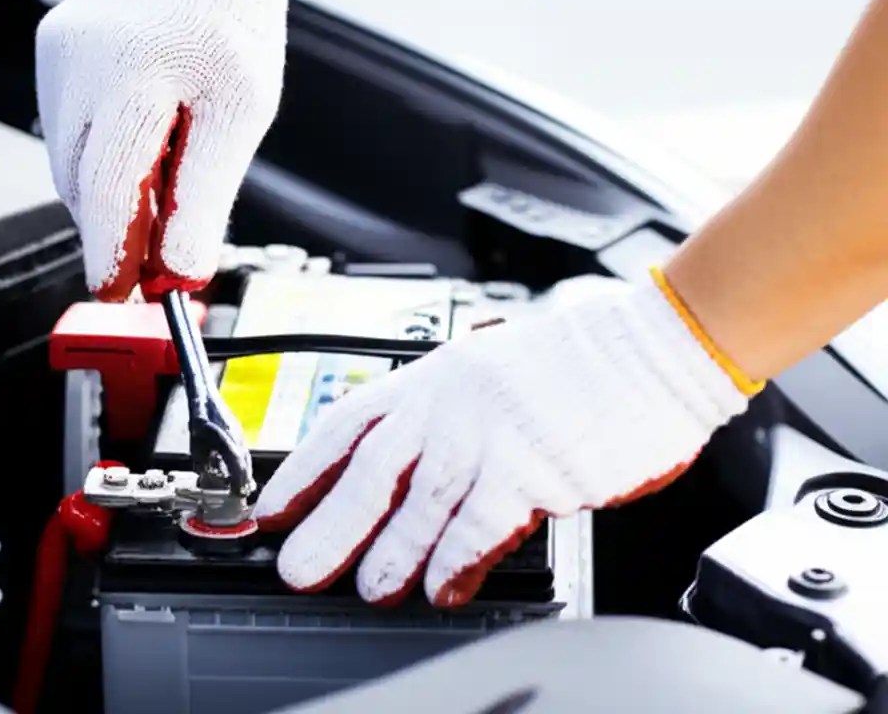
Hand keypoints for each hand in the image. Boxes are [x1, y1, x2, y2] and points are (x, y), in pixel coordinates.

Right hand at [35, 0, 287, 300]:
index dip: (113, 253)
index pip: (107, 190)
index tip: (124, 293)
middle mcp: (79, 63)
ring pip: (70, 162)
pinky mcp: (52, 53)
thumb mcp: (240, 114)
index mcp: (131, 75)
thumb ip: (205, 196)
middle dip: (116, 229)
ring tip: (161, 184)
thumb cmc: (230, 21)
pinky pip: (69, 129)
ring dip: (109, 194)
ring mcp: (58, 56)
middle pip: (81, 184)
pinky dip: (101, 157)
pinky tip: (139, 144)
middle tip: (155, 259)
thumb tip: (180, 268)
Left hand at [253, 274, 753, 607]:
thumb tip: (407, 471)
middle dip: (329, 525)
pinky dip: (456, 561)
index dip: (305, 470)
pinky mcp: (535, 466)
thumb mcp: (491, 367)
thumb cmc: (583, 358)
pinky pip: (481, 524)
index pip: (349, 423)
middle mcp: (452, 402)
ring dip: (389, 553)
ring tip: (370, 588)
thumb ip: (447, 412)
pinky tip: (442, 587)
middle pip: (372, 471)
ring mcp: (491, 433)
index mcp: (436, 375)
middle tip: (299, 567)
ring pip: (419, 503)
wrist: (659, 344)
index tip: (273, 507)